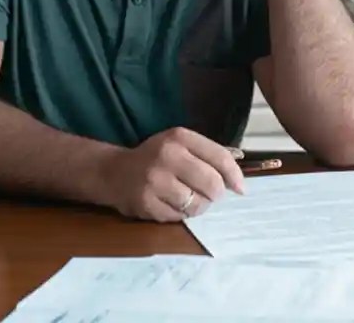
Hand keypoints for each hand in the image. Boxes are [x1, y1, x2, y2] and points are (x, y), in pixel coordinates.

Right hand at [97, 127, 244, 221]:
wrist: (113, 172)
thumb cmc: (155, 158)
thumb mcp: (180, 144)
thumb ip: (208, 155)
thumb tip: (238, 180)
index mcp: (179, 137)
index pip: (220, 157)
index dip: (235, 176)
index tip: (240, 188)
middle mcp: (167, 156)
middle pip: (212, 183)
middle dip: (217, 193)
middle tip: (212, 195)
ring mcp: (154, 181)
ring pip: (197, 204)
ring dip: (200, 206)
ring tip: (190, 199)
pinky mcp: (146, 204)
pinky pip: (179, 217)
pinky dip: (182, 214)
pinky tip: (172, 204)